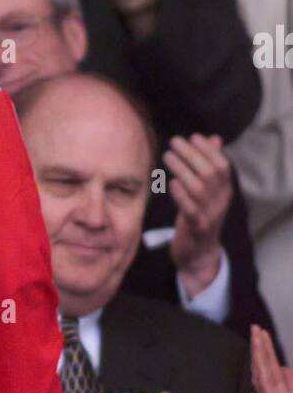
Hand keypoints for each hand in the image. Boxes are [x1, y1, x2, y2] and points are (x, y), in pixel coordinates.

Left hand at [164, 134, 232, 296]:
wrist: (198, 255)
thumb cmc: (199, 218)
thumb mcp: (207, 192)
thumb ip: (209, 166)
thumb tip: (213, 139)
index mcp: (224, 192)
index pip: (222, 165)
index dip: (208, 150)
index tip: (192, 137)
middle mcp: (220, 201)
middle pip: (210, 173)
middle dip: (192, 154)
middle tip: (174, 142)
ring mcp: (210, 215)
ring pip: (199, 188)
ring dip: (183, 169)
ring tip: (168, 156)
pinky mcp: (197, 228)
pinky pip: (190, 209)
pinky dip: (181, 195)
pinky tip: (171, 182)